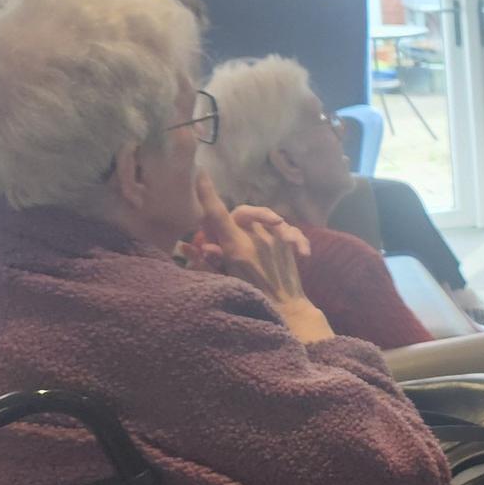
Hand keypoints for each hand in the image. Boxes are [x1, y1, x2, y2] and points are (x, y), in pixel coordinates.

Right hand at [192, 174, 330, 343]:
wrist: (289, 309)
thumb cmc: (254, 299)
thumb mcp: (226, 280)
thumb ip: (209, 261)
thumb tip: (193, 246)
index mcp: (236, 246)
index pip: (217, 214)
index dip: (207, 194)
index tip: (201, 175)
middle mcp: (257, 237)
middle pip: (243, 211)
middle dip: (236, 215)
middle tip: (230, 229)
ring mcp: (276, 239)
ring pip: (264, 217)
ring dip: (258, 222)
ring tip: (255, 236)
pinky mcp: (290, 243)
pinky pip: (286, 227)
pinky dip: (283, 231)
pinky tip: (282, 241)